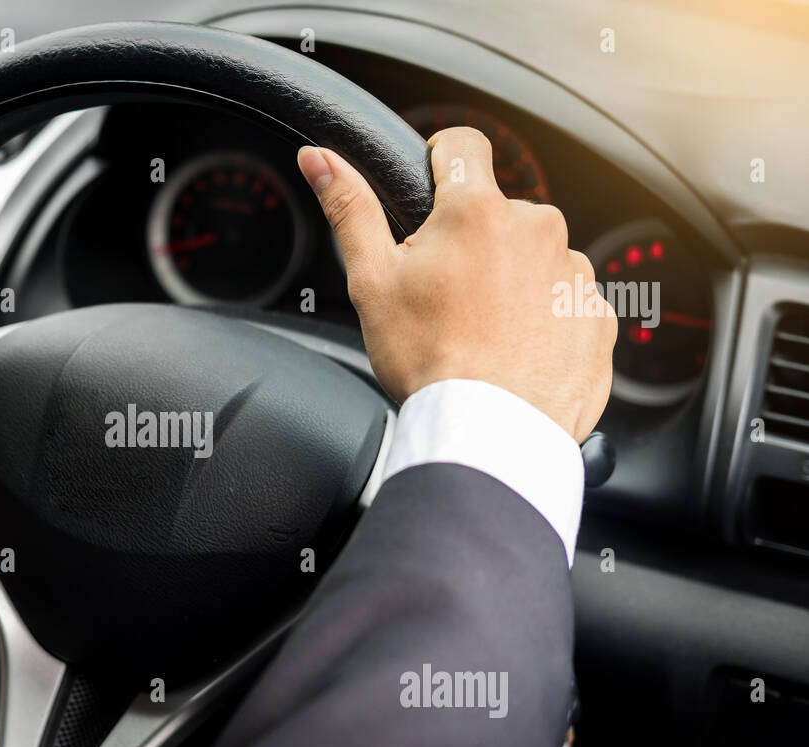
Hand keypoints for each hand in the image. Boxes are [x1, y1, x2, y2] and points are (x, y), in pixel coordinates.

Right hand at [297, 128, 615, 440]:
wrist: (490, 432)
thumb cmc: (428, 360)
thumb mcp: (371, 282)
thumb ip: (349, 210)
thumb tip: (319, 158)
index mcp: (477, 211)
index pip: (463, 145)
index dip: (439, 162)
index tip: (429, 195)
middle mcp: (537, 228)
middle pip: (497, 213)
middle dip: (472, 242)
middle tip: (444, 296)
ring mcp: (574, 272)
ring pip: (533, 257)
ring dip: (510, 281)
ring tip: (481, 332)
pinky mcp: (597, 314)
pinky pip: (565, 301)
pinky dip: (542, 319)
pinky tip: (513, 352)